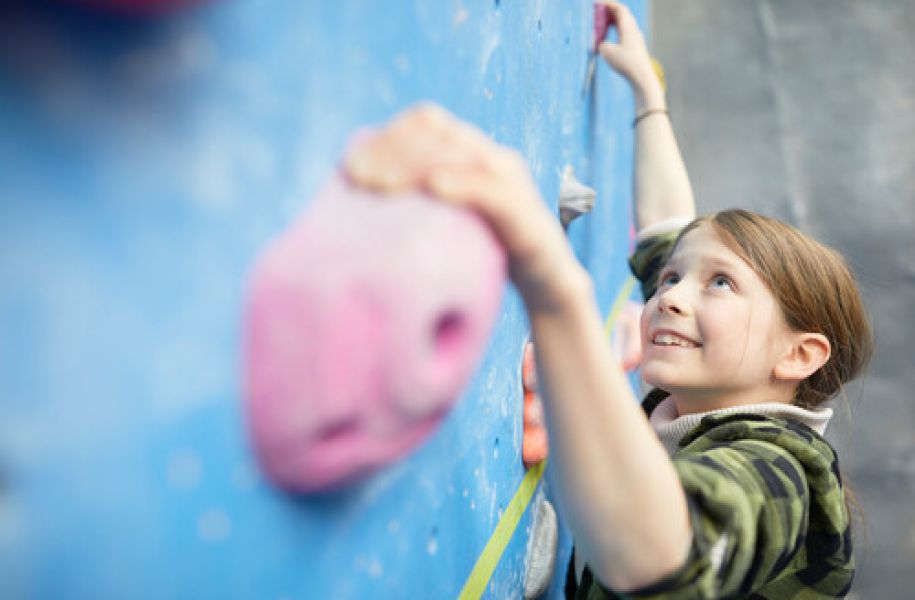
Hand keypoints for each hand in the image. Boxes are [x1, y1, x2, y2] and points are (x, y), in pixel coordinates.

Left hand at [344, 104, 581, 308]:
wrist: (545, 285)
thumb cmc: (484, 259)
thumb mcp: (441, 225)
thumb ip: (411, 207)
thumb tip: (348, 208)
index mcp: (471, 154)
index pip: (426, 122)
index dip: (387, 135)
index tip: (349, 166)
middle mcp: (492, 158)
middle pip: (438, 131)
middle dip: (391, 150)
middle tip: (357, 177)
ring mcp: (511, 181)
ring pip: (460, 154)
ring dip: (415, 165)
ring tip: (380, 185)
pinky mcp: (526, 213)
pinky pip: (492, 190)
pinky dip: (462, 184)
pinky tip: (434, 187)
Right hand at [596, 1, 663, 109]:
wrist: (641, 76)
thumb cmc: (626, 63)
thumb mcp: (607, 52)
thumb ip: (601, 44)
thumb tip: (601, 44)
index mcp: (628, 27)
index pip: (620, 9)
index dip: (609, 4)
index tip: (598, 3)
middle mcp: (634, 30)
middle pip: (623, 15)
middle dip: (610, 11)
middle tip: (599, 11)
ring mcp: (636, 39)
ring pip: (624, 24)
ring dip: (613, 20)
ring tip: (602, 22)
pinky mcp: (635, 48)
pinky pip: (624, 33)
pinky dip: (616, 30)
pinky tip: (610, 36)